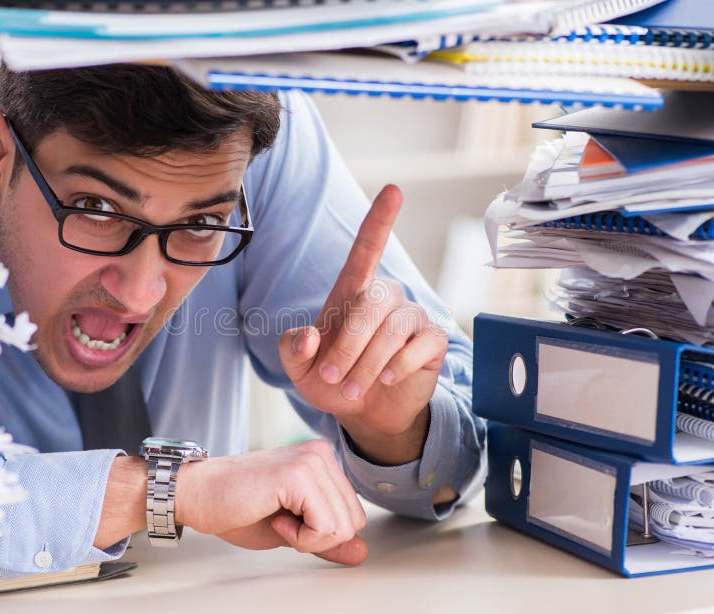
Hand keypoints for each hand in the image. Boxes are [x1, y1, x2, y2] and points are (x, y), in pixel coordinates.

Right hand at [174, 440, 367, 564]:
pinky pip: (325, 526)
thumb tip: (362, 552)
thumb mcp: (291, 528)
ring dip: (307, 538)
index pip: (353, 514)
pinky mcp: (298, 474)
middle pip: (354, 521)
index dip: (321, 533)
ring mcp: (311, 460)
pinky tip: (274, 517)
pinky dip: (301, 537)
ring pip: (343, 527)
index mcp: (322, 460)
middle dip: (318, 537)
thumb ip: (326, 537)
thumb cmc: (236, 507)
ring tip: (276, 517)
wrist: (196, 493)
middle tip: (281, 520)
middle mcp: (321, 454)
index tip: (287, 519)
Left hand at [278, 185, 447, 464]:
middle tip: (331, 377)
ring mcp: (411, 317)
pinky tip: (386, 380)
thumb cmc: (332, 380)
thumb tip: (309, 336)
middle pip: (372, 301)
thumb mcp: (299, 368)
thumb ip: (293, 349)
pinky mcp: (432, 340)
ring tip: (351, 389)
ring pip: (394, 327)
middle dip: (348, 344)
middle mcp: (385, 297)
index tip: (394, 190)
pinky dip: (399, 365)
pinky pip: (420, 344)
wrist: (364, 413)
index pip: (367, 249)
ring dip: (368, 362)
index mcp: (352, 293)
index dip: (379, 220)